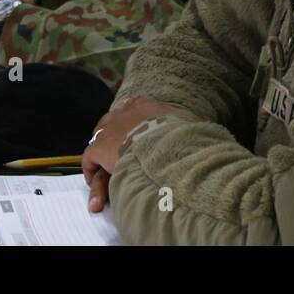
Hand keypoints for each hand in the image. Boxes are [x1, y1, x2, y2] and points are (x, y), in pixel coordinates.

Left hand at [82, 97, 200, 212]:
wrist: (164, 145)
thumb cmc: (182, 137)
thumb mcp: (191, 126)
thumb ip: (191, 126)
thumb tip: (202, 130)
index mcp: (146, 105)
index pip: (133, 107)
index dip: (133, 123)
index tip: (137, 134)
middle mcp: (124, 112)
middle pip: (113, 122)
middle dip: (114, 138)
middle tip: (119, 155)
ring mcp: (110, 128)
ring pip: (101, 144)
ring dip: (104, 162)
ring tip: (108, 179)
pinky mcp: (99, 147)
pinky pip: (91, 160)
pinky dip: (93, 173)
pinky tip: (100, 188)